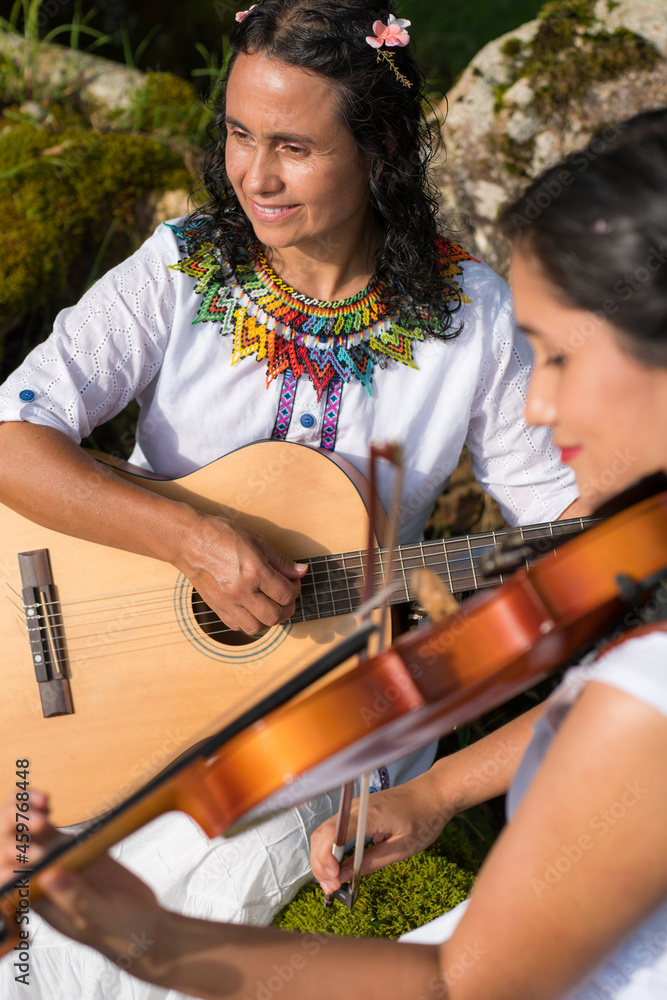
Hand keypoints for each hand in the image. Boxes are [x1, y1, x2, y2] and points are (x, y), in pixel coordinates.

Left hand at [1, 794, 161, 970]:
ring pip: (25, 834)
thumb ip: (74, 898)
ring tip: (43, 804)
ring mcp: (54, 860)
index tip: (40, 853)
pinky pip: (47, 827)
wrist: (141, 921)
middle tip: (42, 823)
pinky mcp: (71, 846)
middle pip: (11, 850)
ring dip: (25, 816)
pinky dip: (40, 811)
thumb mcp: (97, 918)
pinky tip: (46, 801)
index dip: (13, 861)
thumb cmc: (117, 930)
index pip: (8, 878)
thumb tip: (47, 875)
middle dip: (16, 831)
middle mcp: (40, 879)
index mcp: (38, 902)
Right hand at [175, 512, 307, 633]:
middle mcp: (241, 591)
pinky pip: (238, 627)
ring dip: (268, 619)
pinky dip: (249, 621)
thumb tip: (300, 572)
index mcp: (254, 572)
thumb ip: (281, 561)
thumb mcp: (257, 540)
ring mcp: (227, 602)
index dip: (295, 589)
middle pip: (275, 616)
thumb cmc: (221, 535)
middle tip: (285, 596)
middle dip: (287, 608)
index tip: (293, 582)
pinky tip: (252, 607)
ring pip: (257, 628)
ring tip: (270, 604)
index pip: (286, 594)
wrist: (189, 540)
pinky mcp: (216, 607)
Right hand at [310, 774, 454, 893]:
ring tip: (334, 882)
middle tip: (332, 889)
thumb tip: (344, 877)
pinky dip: (331, 849)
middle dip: (320, 865)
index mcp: (367, 815)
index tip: (335, 881)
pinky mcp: (356, 811)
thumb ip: (371, 863)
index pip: (331, 835)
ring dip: (323, 859)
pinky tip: (339, 866)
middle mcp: (354, 808)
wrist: (433, 793)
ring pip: (325, 833)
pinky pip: (335, 830)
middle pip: (321, 835)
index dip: (325, 860)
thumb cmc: (423, 818)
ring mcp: (353, 808)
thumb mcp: (402, 848)